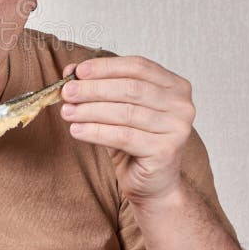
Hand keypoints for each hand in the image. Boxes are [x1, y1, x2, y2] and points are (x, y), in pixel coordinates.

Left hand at [60, 56, 195, 204]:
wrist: (151, 183)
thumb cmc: (135, 141)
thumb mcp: (116, 108)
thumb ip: (100, 86)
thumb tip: (71, 70)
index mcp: (174, 85)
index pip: (138, 66)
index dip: (106, 67)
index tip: (78, 71)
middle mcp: (181, 105)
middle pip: (131, 88)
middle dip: (94, 89)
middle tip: (67, 92)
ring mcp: (177, 128)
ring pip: (125, 112)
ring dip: (90, 110)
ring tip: (67, 112)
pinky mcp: (165, 151)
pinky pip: (123, 136)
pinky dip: (95, 131)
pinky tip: (77, 130)